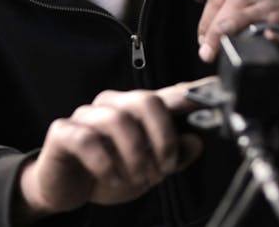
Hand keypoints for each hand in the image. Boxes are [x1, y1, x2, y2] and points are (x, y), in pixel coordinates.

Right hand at [16, 83, 203, 220]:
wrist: (64, 189)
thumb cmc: (108, 172)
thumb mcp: (148, 171)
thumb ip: (174, 157)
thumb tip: (196, 141)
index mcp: (136, 110)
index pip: (168, 94)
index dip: (192, 92)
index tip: (215, 90)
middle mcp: (112, 105)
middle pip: (145, 99)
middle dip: (163, 136)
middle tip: (165, 167)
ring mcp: (86, 116)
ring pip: (118, 119)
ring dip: (135, 154)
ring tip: (139, 178)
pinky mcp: (63, 132)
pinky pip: (87, 139)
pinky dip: (106, 163)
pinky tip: (113, 179)